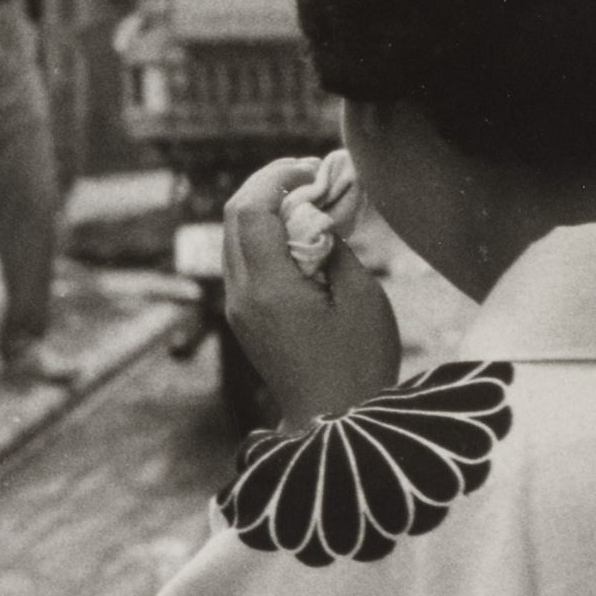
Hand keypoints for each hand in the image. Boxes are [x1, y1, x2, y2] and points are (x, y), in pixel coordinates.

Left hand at [222, 156, 402, 429]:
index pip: (250, 210)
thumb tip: (317, 219)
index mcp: (267, 287)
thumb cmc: (359, 364)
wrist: (335, 426)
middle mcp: (240, 294)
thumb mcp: (362, 297)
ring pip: (234, 238)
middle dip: (267, 187)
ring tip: (308, 201)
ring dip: (264, 211)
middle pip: (234, 217)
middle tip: (309, 176)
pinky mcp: (244, 318)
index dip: (277, 177)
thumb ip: (335, 248)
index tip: (312, 169)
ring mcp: (237, 308)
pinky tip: (299, 235)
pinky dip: (265, 238)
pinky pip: (243, 261)